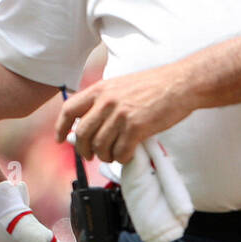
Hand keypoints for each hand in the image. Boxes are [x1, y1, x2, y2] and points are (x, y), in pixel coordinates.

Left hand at [54, 64, 194, 163]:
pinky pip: (121, 152)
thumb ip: (103, 100)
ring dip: (105, 156)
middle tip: (90, 155)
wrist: (180, 83)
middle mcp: (107, 102)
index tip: (60, 139)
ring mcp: (120, 115)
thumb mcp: (121, 85)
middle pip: (83, 134)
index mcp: (100, 89)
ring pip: (101, 147)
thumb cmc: (154, 85)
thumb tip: (90, 122)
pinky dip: (122, 158)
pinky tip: (128, 155)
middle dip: (83, 150)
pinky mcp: (136, 127)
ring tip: (114, 155)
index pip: (70, 109)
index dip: (61, 127)